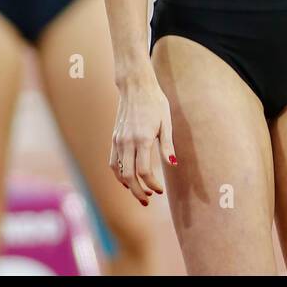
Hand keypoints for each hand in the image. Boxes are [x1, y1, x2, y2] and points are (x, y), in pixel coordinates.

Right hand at [111, 76, 176, 205]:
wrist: (136, 86)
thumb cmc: (155, 102)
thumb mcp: (166, 122)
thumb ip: (167, 145)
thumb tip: (173, 164)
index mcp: (142, 138)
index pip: (144, 171)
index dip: (151, 184)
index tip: (159, 190)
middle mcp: (127, 141)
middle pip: (128, 176)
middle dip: (138, 192)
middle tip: (147, 200)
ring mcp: (118, 140)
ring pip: (118, 171)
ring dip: (127, 186)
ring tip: (139, 194)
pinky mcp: (114, 138)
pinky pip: (113, 162)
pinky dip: (119, 174)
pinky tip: (127, 180)